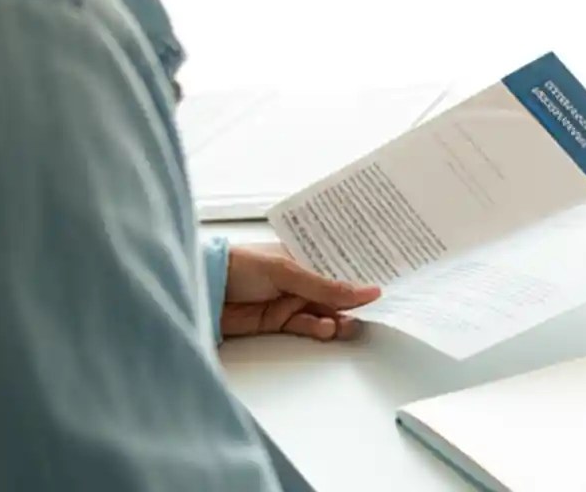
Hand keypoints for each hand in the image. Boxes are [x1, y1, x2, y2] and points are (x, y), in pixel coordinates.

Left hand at [221, 243, 380, 340]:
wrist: (201, 288)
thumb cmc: (239, 265)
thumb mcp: (288, 272)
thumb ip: (326, 286)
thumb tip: (367, 292)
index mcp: (301, 256)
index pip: (337, 267)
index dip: (359, 276)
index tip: (384, 285)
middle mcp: (298, 279)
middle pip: (334, 293)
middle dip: (353, 303)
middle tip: (374, 312)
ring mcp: (289, 301)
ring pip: (324, 312)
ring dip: (339, 319)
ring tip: (350, 325)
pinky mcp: (278, 322)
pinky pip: (307, 326)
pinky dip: (319, 329)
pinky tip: (328, 328)